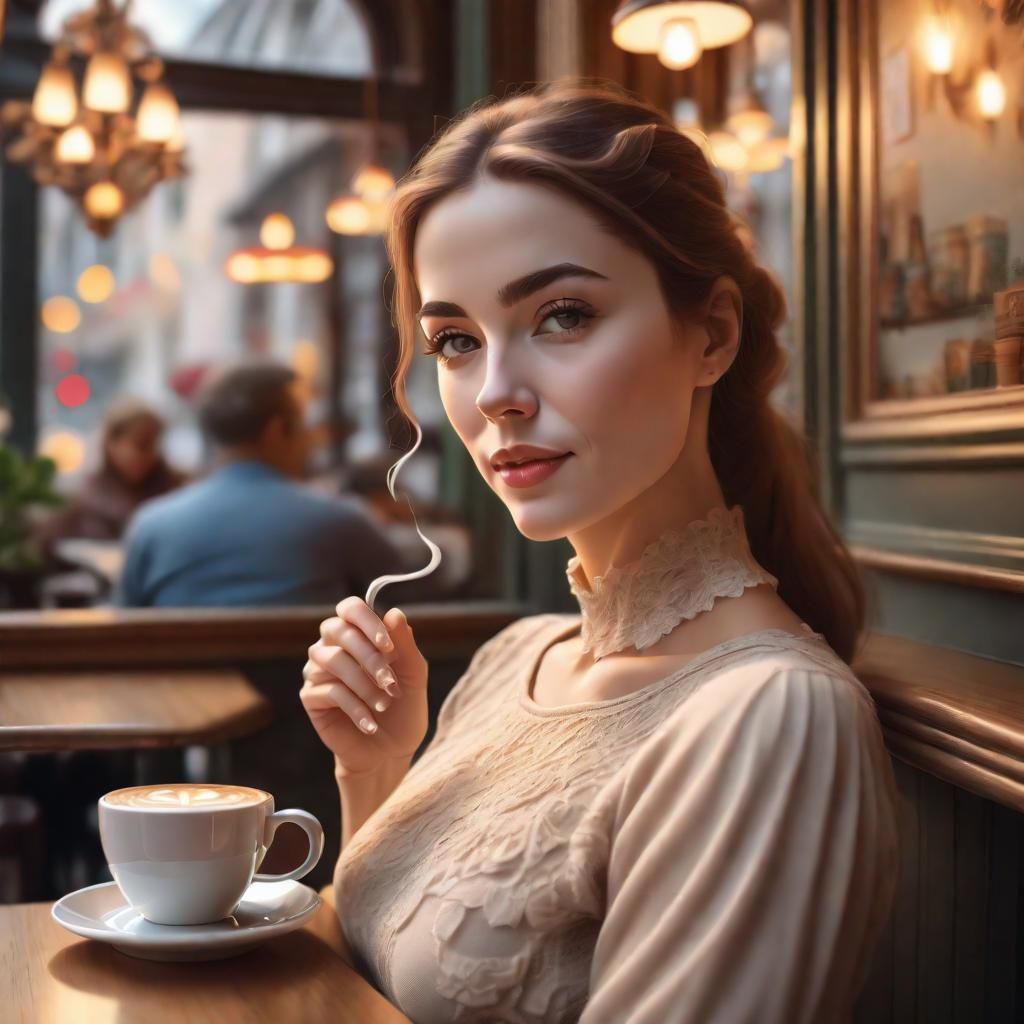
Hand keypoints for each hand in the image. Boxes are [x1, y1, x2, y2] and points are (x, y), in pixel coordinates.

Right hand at [301, 597, 428, 778]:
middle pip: (338, 630)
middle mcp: (332, 645)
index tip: (389, 645)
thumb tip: (393, 612)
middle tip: (392, 683)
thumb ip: (405, 644)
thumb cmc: (403, 707)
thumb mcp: (413, 674)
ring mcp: (317, 670)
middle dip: (370, 657)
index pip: (350, 608)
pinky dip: (355, 708)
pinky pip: (329, 692)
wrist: (390, 751)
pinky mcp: (311, 697)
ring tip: (385, 706)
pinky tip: (370, 725)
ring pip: (333, 660)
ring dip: (364, 684)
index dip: (367, 621)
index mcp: (357, 633)